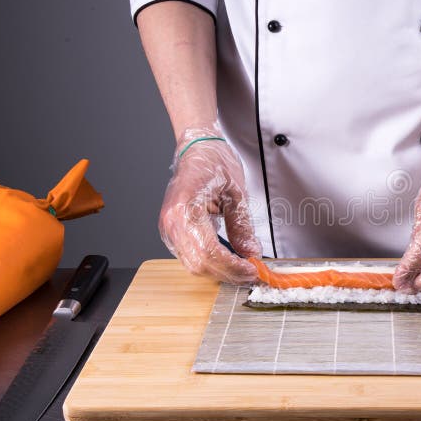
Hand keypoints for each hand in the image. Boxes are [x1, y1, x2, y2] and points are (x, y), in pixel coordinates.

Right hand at [159, 128, 261, 282]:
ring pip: (193, 265)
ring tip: (243, 268)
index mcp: (185, 209)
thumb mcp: (236, 192)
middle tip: (252, 273)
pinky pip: (190, 256)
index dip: (232, 266)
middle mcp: (171, 222)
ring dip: (220, 271)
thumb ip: (242, 226)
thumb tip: (250, 252)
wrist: (196, 148)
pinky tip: (229, 260)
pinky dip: (211, 263)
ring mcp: (168, 228)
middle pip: (199, 264)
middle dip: (228, 273)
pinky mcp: (172, 232)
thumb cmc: (213, 161)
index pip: (208, 252)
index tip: (253, 269)